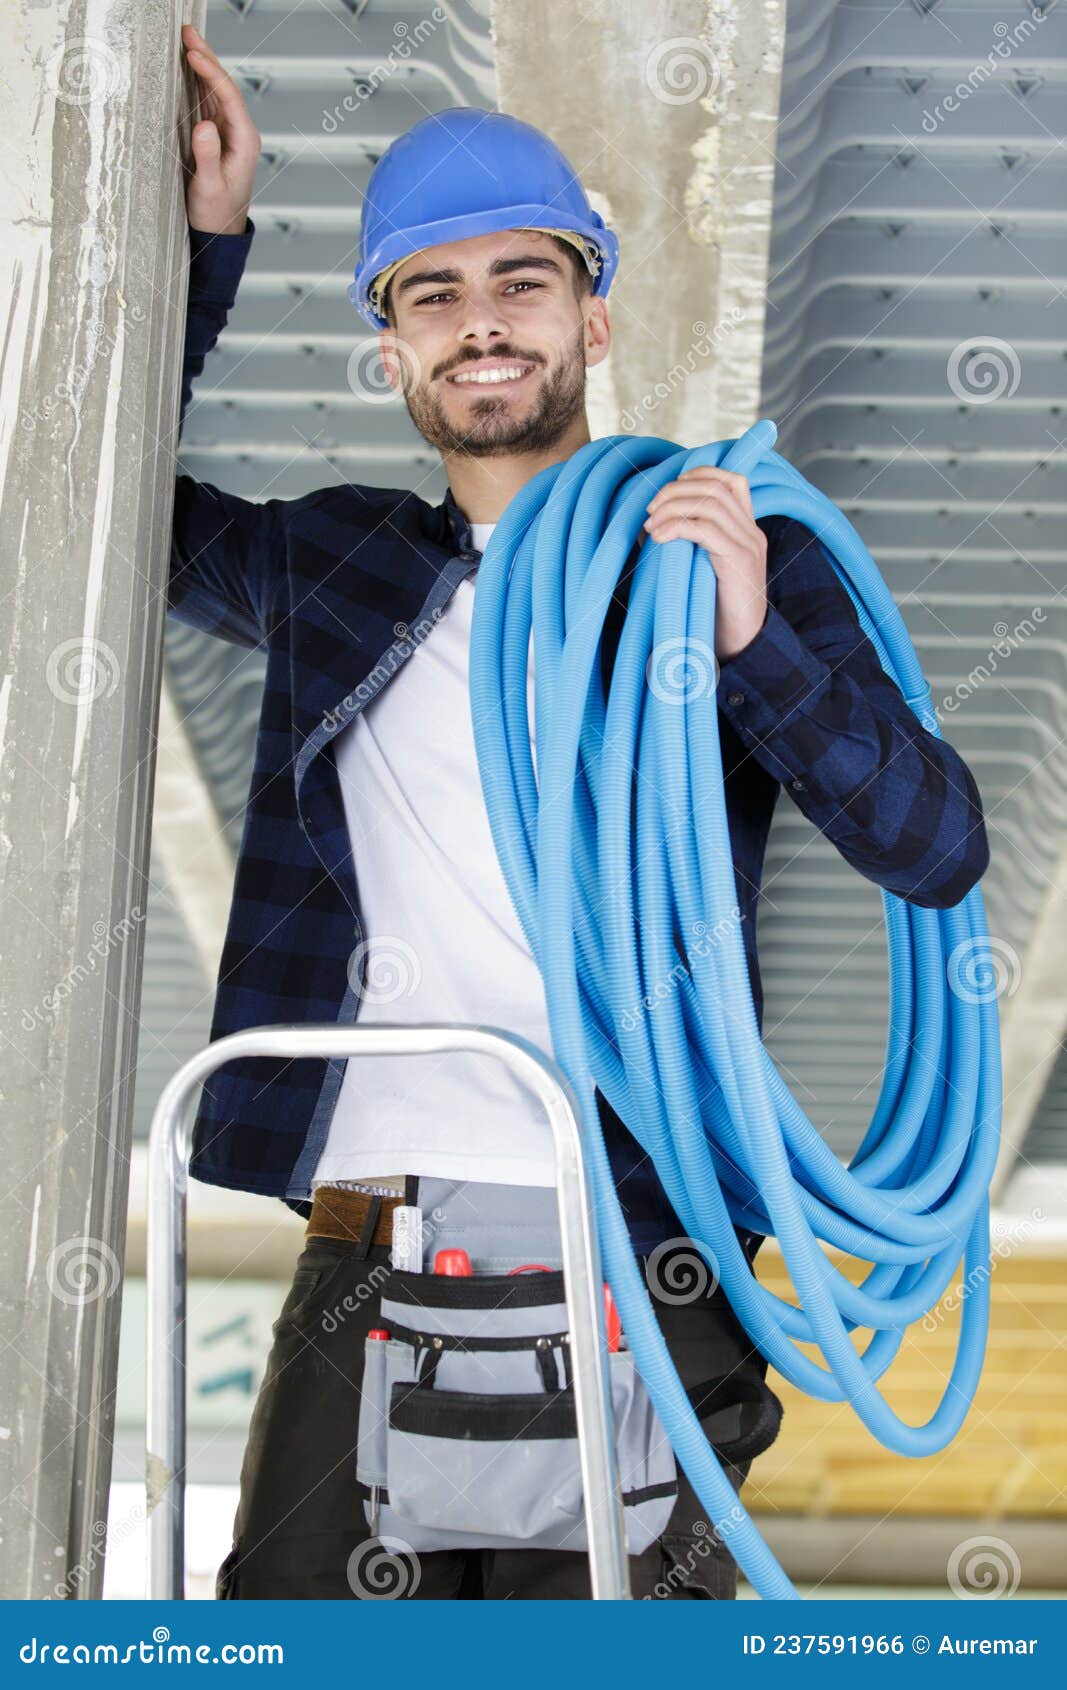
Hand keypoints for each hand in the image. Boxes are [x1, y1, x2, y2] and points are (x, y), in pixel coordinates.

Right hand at [181, 24, 260, 236]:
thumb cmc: (216, 214)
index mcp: (245, 142)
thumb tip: (204, 125)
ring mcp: (229, 135)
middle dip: (206, 58)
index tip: (192, 53)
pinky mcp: (217, 138)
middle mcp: (240, 134)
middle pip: (224, 87)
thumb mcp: (208, 187)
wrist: (221, 233)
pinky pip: (208, 103)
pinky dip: (197, 83)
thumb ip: (207, 157)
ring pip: (216, 92)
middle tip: (187, 32)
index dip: (211, 71)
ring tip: (186, 41)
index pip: (228, 97)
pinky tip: (189, 69)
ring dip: (202, 66)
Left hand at [642, 467, 767, 660]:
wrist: (742, 646)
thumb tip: (646, 526)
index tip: (668, 492)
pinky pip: (706, 530)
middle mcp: (752, 532)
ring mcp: (748, 546)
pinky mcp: (740, 562)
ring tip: (651, 525)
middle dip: (677, 491)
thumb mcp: (700, 570)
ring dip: (673, 507)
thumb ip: (685, 544)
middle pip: (716, 487)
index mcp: (746, 530)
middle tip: (650, 510)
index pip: (732, 481)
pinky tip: (659, 538)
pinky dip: (677, 527)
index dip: (698, 475)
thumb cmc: (715, 612)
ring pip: (710, 503)